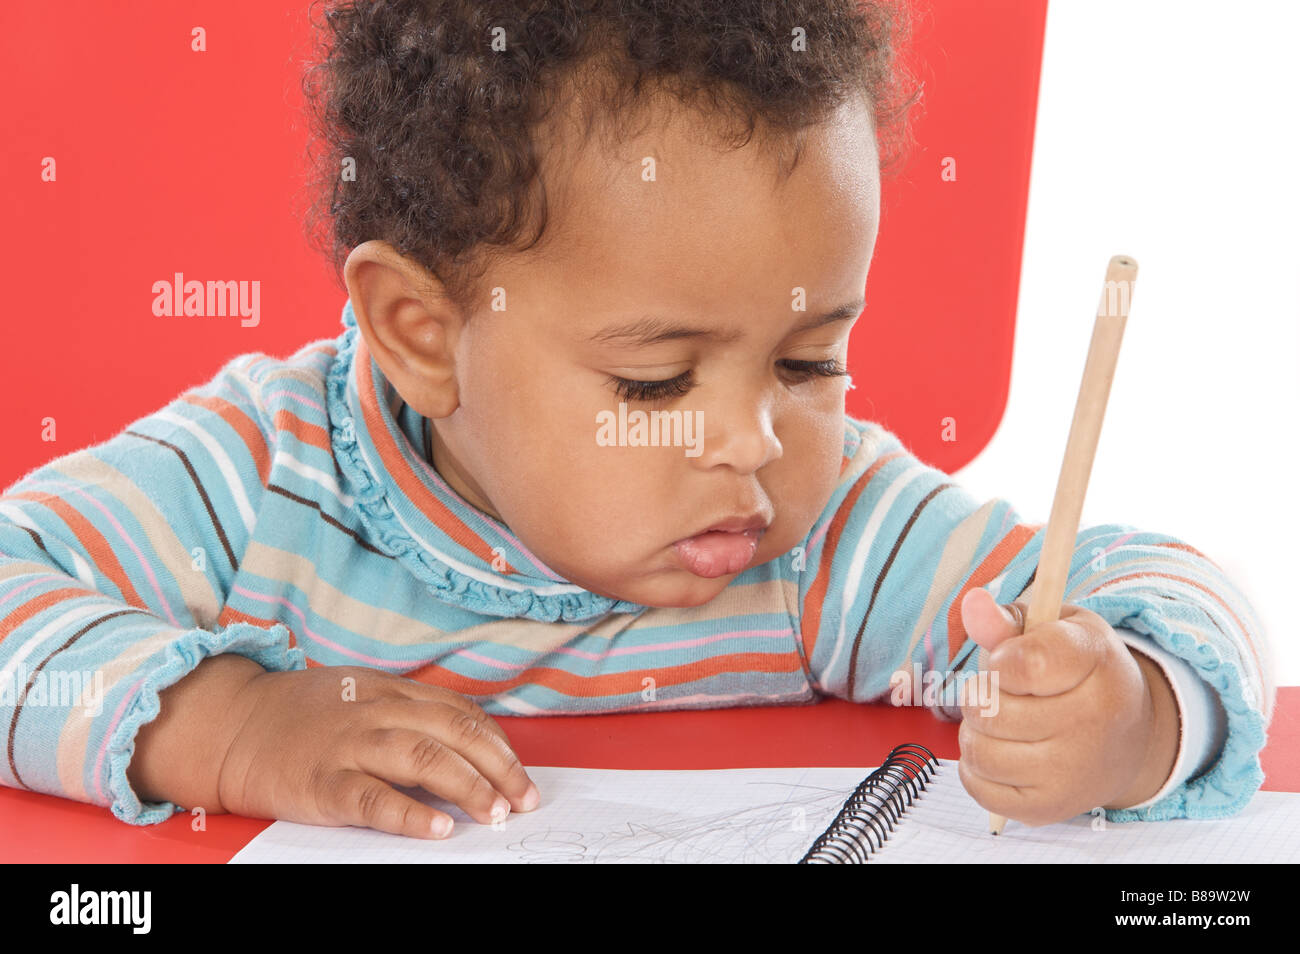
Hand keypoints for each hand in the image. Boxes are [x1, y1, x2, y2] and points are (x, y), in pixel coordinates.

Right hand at [215, 666, 539, 838]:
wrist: (232, 726)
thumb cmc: (305, 716)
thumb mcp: (362, 696)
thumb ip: (411, 713)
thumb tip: (470, 745)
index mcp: (390, 690)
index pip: (460, 713)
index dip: (497, 745)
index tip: (522, 773)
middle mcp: (375, 712)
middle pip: (451, 732)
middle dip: (496, 767)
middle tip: (523, 799)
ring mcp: (349, 745)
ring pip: (422, 757)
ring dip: (467, 786)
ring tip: (495, 812)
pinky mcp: (322, 782)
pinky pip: (374, 798)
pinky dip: (411, 814)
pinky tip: (439, 828)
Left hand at [955, 588, 1175, 825]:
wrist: (1130, 740)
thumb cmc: (1080, 674)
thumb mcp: (1056, 630)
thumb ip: (1009, 619)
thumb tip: (972, 602)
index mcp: (1095, 662)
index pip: (1022, 665)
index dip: (999, 660)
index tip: (1009, 660)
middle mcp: (1091, 722)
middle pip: (988, 709)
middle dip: (983, 694)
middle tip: (1007, 693)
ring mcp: (1071, 772)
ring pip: (978, 749)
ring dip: (976, 731)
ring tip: (1002, 722)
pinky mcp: (1049, 808)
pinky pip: (978, 787)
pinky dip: (976, 768)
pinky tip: (1003, 752)